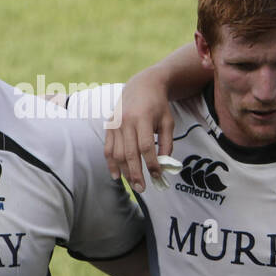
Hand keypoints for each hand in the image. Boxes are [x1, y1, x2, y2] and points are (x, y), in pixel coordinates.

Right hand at [103, 71, 178, 191]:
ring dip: (124, 172)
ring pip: (117, 153)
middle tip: (142, 189)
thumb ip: (166, 143)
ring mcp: (114, 124)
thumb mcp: (168, 122)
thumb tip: (164, 164)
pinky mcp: (108, 127)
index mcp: (142, 119)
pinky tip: (116, 176)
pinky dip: (110, 163)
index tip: (158, 176)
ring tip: (133, 185)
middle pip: (129, 153)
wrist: (141, 86)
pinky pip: (107, 148)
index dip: (151, 163)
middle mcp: (125, 122)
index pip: (146, 146)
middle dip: (136, 173)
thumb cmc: (158, 106)